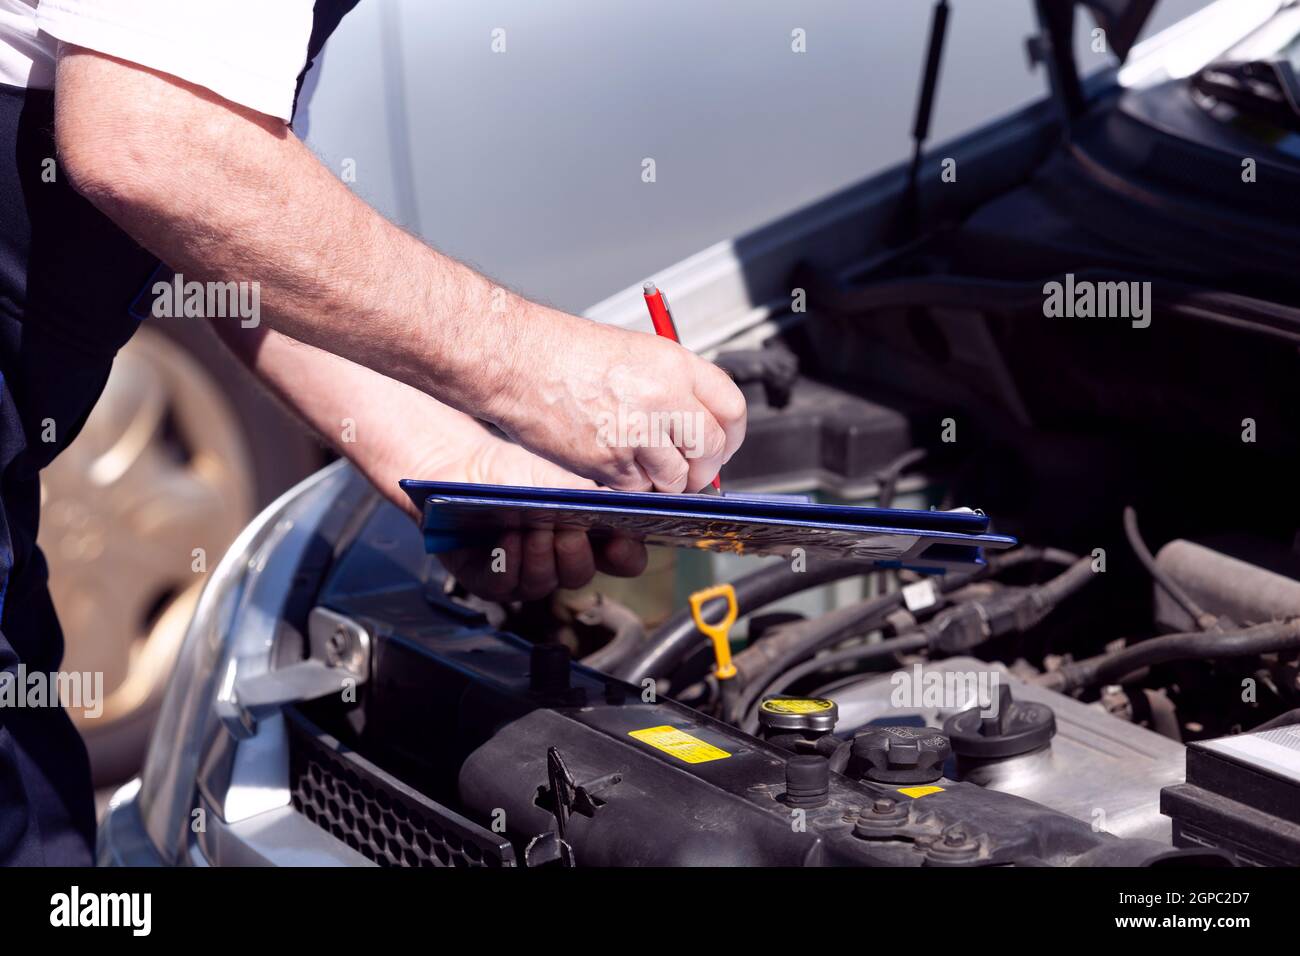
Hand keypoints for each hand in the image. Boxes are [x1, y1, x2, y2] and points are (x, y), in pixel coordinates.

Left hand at [431, 440, 647, 602]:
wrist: (464, 465)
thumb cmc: (514, 471)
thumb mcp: (559, 478)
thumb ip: (591, 497)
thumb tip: (623, 509)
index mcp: (585, 538)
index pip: (621, 560)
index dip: (626, 555)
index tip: (622, 539)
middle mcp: (556, 563)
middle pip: (580, 576)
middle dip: (575, 553)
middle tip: (568, 529)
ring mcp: (523, 575)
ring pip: (543, 583)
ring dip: (541, 556)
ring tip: (534, 529)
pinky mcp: (487, 580)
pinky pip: (504, 584)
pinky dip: (510, 560)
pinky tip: (508, 537)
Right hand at [485, 308, 746, 493]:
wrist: (518, 360)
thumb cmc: (565, 353)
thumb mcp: (636, 354)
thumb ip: (673, 386)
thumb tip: (699, 424)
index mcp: (674, 364)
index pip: (732, 409)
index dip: (731, 434)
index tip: (721, 445)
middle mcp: (663, 397)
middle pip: (713, 449)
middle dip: (704, 467)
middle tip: (689, 468)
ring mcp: (638, 432)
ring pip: (679, 478)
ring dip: (668, 482)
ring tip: (645, 466)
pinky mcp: (610, 462)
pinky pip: (640, 490)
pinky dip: (633, 487)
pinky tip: (616, 466)